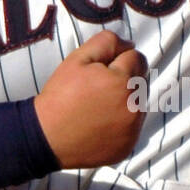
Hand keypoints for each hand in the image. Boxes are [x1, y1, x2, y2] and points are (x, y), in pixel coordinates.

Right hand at [33, 30, 147, 169]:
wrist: (47, 137)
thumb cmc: (60, 96)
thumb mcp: (77, 59)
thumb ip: (106, 43)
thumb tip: (130, 44)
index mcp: (122, 81)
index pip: (137, 58)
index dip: (119, 59)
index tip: (103, 70)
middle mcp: (134, 106)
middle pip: (142, 81)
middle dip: (126, 79)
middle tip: (99, 88)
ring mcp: (133, 129)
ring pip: (140, 104)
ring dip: (127, 100)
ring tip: (100, 107)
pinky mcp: (129, 146)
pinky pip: (133, 127)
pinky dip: (123, 123)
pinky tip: (102, 124)